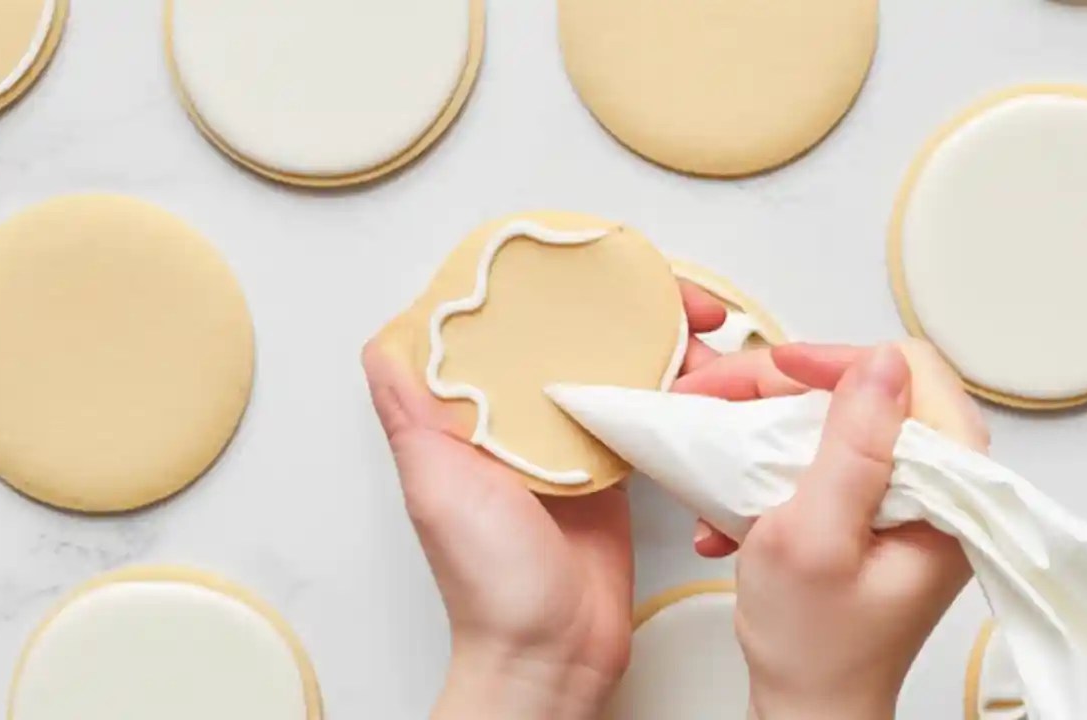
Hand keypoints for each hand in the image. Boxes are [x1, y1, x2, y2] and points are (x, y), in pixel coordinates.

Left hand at [363, 282, 725, 719]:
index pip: (518, 327)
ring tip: (705, 339)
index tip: (596, 264)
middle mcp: (527, 420)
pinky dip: (673, 395)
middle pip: (580, 338)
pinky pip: (646, 417)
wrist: (551, 652)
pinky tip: (699, 381)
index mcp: (480, 414)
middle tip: (683, 299)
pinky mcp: (616, 470)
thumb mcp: (435, 485)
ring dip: (663, 348)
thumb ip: (411, 413)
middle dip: (633, 307)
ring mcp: (575, 443)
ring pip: (622, 370)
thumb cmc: (489, 582)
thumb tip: (381, 343)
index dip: (557, 287)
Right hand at [675, 340, 988, 719]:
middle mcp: (939, 486)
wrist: (808, 710)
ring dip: (765, 433)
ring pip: (836, 422)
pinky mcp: (875, 513)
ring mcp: (906, 499)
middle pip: (866, 391)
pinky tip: (729, 508)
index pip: (907, 374)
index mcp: (949, 489)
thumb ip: (852, 449)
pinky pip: (822, 460)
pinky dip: (769, 472)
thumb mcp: (815, 537)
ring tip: (714, 455)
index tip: (774, 372)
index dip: (834, 361)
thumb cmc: (813, 646)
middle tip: (716, 400)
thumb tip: (880, 364)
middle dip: (779, 394)